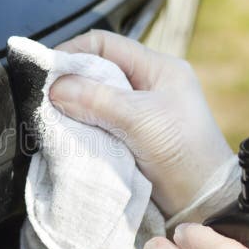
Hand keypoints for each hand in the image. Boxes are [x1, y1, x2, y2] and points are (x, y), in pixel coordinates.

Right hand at [50, 29, 231, 215]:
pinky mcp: (128, 136)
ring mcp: (138, 111)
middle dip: (69, 80)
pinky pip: (96, 121)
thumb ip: (97, 100)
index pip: (105, 44)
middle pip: (96, 69)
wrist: (203, 203)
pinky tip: (70, 132)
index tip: (47, 70)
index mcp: (158, 68)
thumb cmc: (187, 155)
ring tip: (54, 116)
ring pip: (93, 97)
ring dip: (74, 106)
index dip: (73, 52)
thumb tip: (55, 87)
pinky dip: (81, 125)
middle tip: (46, 96)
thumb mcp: (141, 120)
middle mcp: (147, 85)